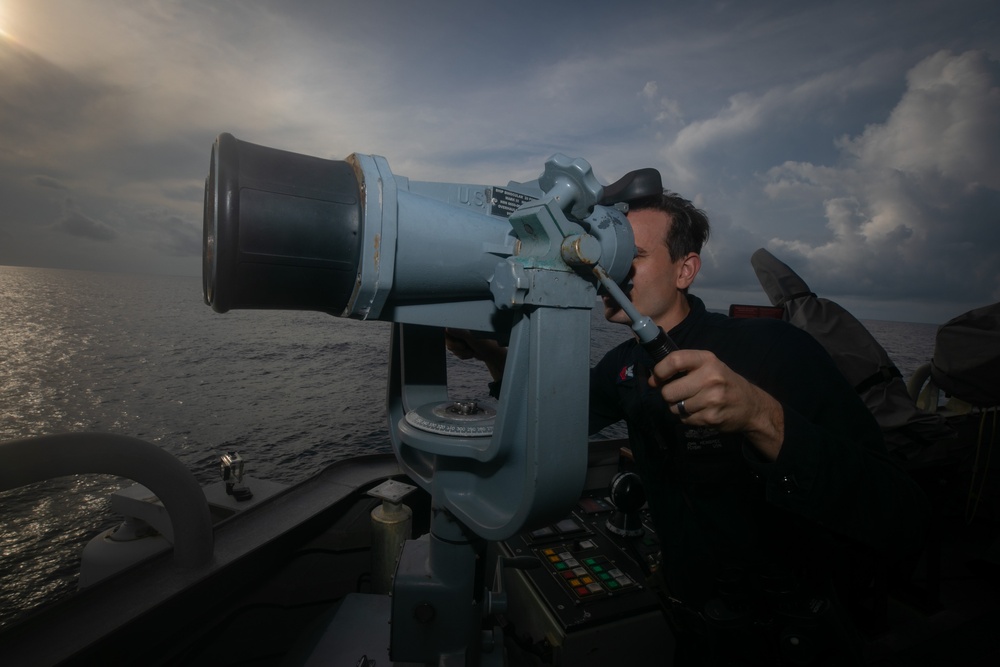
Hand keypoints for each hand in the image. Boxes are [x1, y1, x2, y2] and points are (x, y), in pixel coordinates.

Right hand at [445, 329, 507, 381]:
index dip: (449, 336)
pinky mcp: (462, 347)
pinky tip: (471, 353)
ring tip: (471, 351)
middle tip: (464, 347)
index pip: (449, 328)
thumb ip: (460, 332)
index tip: (455, 340)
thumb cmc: (486, 343)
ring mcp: (461, 339)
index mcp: (464, 325)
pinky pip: (456, 353)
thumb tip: (448, 328)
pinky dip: (463, 355)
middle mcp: (462, 331)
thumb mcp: (472, 337)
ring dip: (461, 352)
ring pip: (452, 348)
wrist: (492, 355)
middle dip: (456, 347)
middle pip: (448, 340)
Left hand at [648, 349, 784, 459]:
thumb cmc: (724, 382)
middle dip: (668, 394)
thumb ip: (682, 367)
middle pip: (669, 391)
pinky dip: (688, 417)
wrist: (751, 406)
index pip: (674, 361)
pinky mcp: (711, 418)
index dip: (659, 371)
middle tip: (678, 393)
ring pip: (674, 408)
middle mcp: (710, 378)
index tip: (656, 378)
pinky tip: (700, 411)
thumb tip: (652, 380)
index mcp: (707, 360)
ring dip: (678, 407)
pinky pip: (684, 419)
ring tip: (692, 403)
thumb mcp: (709, 366)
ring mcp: (712, 399)